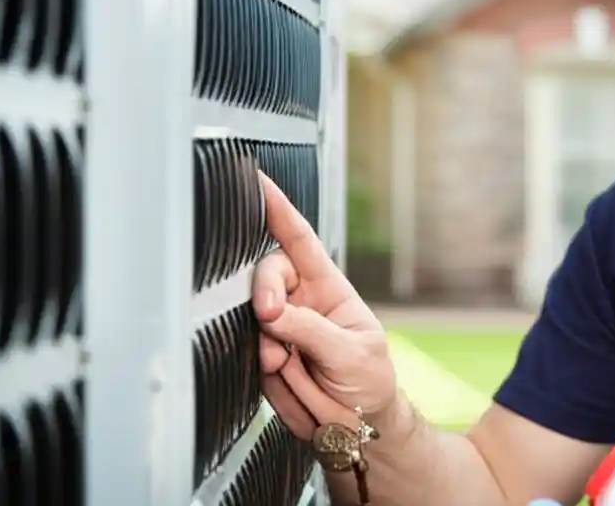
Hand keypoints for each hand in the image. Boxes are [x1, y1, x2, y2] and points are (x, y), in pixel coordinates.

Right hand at [251, 171, 397, 439]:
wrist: (357, 432)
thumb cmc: (368, 383)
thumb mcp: (352, 354)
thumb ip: (312, 330)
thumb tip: (273, 313)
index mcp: (328, 290)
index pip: (300, 241)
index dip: (279, 211)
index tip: (259, 183)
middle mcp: (300, 303)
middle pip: (267, 274)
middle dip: (265, 290)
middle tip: (270, 316)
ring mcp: (279, 330)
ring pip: (251, 317)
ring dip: (266, 340)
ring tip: (291, 364)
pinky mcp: (263, 358)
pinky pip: (246, 351)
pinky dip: (262, 366)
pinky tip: (285, 376)